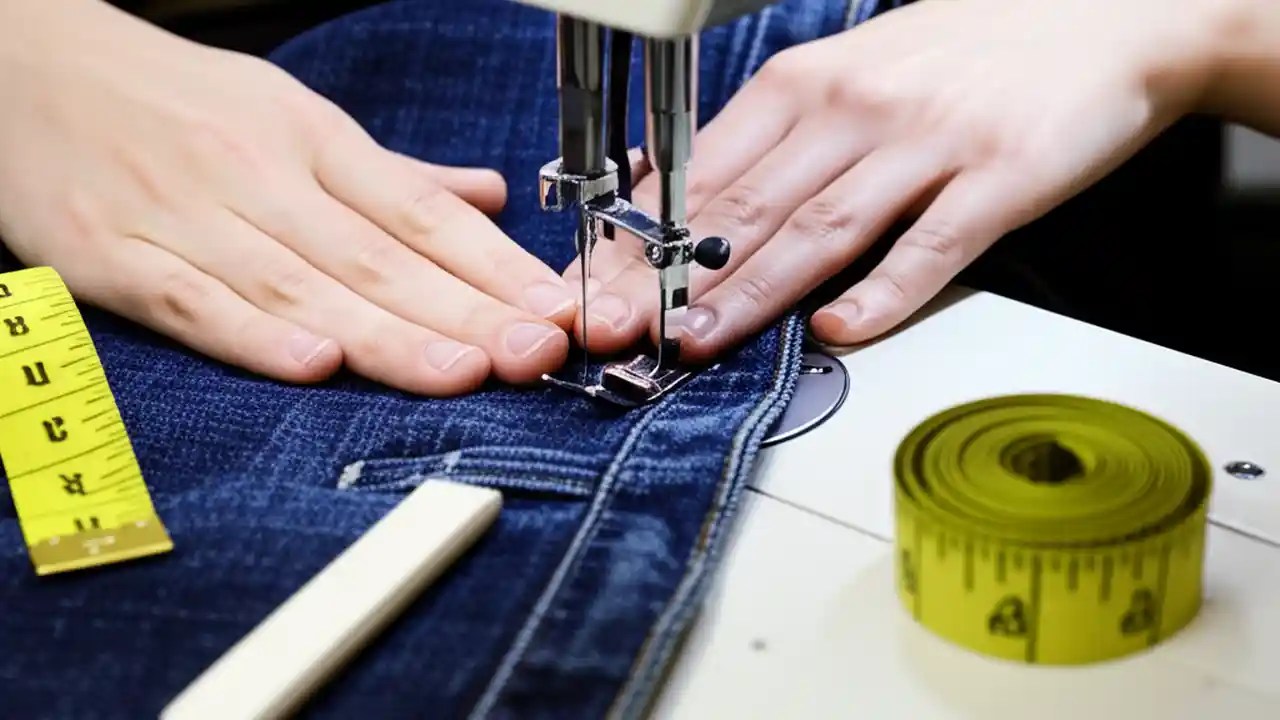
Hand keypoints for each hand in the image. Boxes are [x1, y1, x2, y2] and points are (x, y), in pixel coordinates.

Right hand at [0, 0, 577, 395]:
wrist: (23, 64)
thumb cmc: (173, 100)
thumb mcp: (289, 114)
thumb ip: (391, 174)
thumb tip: (485, 198)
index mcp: (311, 141)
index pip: (421, 213)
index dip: (494, 266)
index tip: (555, 310)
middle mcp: (260, 177)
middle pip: (379, 256)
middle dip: (467, 311)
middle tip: (537, 354)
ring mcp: (185, 217)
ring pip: (302, 285)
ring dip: (388, 333)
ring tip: (462, 371)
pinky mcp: (112, 256)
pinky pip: (192, 300)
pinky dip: (253, 334)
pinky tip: (315, 365)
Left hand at [568, 0, 1219, 361]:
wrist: (1095, 17)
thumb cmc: (958, 54)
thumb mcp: (848, 71)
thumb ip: (771, 136)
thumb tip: (682, 193)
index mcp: (808, 83)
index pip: (704, 169)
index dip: (644, 234)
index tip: (600, 285)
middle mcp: (858, 109)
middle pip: (748, 205)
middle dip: (672, 275)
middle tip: (619, 327)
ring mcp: (929, 143)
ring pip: (822, 227)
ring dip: (752, 291)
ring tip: (699, 339)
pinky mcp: (999, 177)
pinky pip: (931, 244)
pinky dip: (883, 292)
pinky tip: (840, 330)